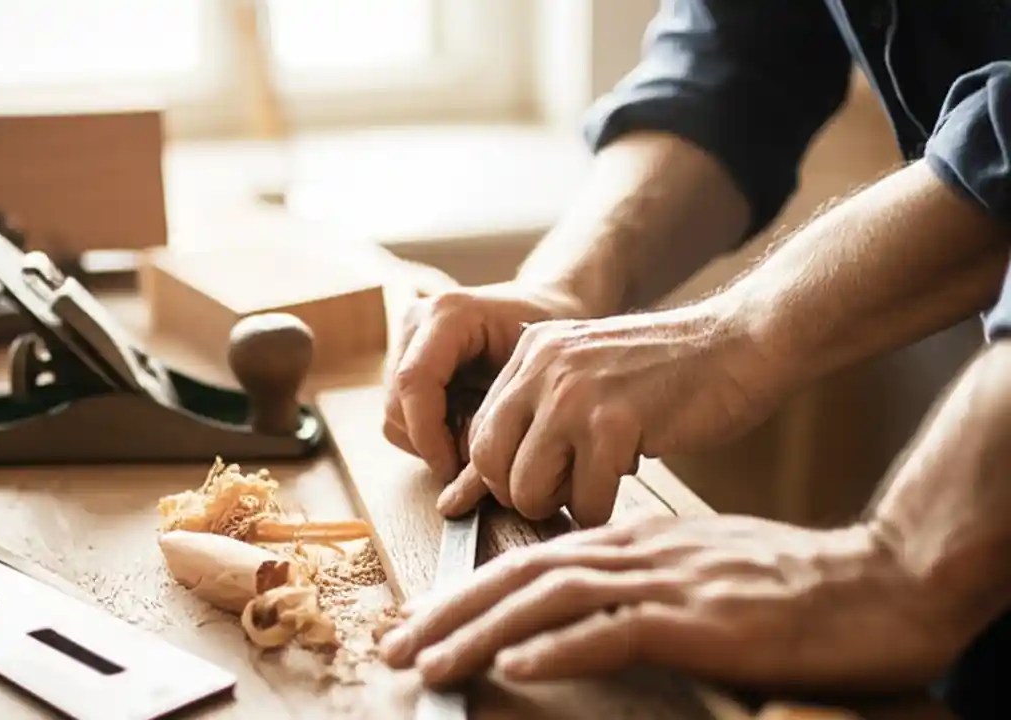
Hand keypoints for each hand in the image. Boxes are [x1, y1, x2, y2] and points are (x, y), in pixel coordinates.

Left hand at [378, 515, 972, 691]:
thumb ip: (632, 582)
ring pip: (547, 600)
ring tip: (430, 663)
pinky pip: (612, 632)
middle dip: (447, 612)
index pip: (526, 560)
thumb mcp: (690, 570)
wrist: (871, 581)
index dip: (464, 591)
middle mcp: (633, 551)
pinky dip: (558, 648)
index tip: (419, 624)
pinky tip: (516, 664)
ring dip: (479, 633)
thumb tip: (577, 609)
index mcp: (627, 540)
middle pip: (518, 574)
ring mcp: (662, 580)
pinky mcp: (696, 616)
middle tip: (395, 648)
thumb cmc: (782, 585)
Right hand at [383, 281, 591, 482]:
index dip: (428, 435)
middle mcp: (417, 321)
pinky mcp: (402, 360)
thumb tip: (464, 477)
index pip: (415, 382)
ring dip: (429, 441)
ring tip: (476, 436)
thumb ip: (497, 420)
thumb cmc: (551, 340)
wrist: (548, 307)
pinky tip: (464, 424)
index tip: (453, 470)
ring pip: (393, 416)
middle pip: (396, 405)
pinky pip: (400, 416)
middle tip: (475, 461)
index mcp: (449, 314)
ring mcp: (405, 340)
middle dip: (431, 444)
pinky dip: (428, 433)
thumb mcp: (535, 377)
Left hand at [441, 301, 784, 524]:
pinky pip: (585, 501)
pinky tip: (632, 472)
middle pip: (490, 464)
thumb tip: (481, 485)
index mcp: (529, 351)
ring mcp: (573, 393)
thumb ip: (540, 412)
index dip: (506, 471)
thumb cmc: (670, 374)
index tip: (545, 480)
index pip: (479, 431)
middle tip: (572, 487)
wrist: (742, 343)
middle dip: (527, 494)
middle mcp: (541, 367)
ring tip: (601, 480)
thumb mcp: (588, 374)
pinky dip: (607, 508)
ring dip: (566, 504)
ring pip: (527, 489)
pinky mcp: (613, 422)